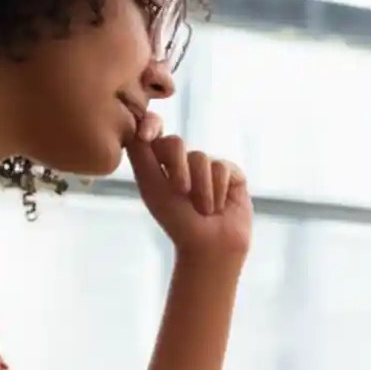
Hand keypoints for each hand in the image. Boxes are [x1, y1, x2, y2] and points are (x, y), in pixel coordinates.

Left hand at [126, 112, 252, 264]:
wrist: (211, 246)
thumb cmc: (177, 221)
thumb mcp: (151, 187)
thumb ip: (141, 155)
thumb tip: (138, 122)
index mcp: (159, 164)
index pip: (152, 131)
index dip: (150, 124)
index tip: (146, 133)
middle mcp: (184, 161)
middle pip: (176, 142)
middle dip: (177, 168)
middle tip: (181, 192)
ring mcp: (209, 166)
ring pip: (201, 157)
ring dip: (200, 188)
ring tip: (204, 210)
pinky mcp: (232, 174)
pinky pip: (223, 167)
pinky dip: (218, 190)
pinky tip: (220, 207)